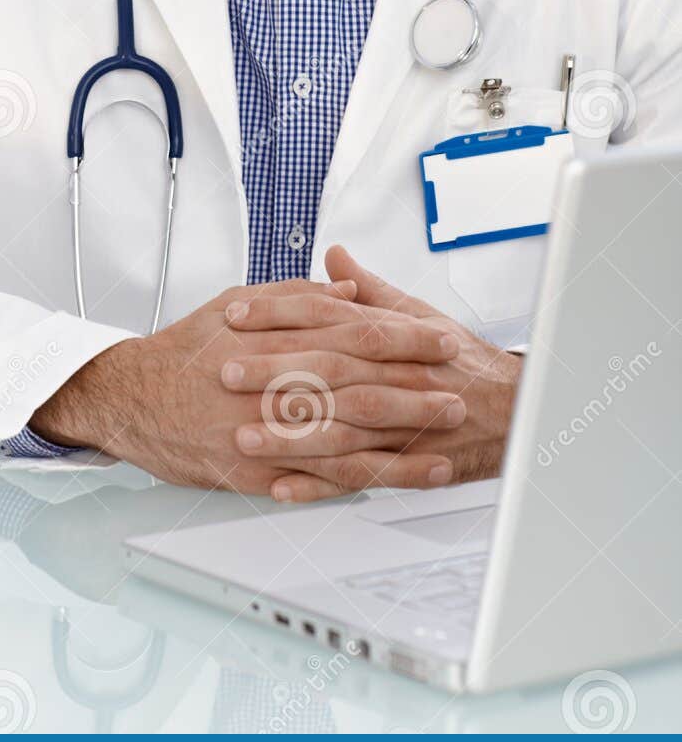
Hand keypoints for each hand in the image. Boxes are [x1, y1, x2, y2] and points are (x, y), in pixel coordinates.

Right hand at [30, 278, 460, 498]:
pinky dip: (361, 479)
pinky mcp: (256, 470)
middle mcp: (271, 381)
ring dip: (402, 439)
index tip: (442, 339)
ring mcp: (264, 429)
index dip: (404, 336)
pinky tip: (395, 479)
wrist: (131, 397)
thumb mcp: (237, 302)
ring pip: (345, 434)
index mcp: (274, 335)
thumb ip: (298, 295)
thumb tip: (350, 287)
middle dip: (416, 388)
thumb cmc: (185, 350)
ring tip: (444, 441)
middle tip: (459, 391)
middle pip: (359, 383)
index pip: (354, 331)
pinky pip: (316, 477)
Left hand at [238, 244, 518, 503]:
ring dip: (288, 435)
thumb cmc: (463, 362)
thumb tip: (335, 255)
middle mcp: (392, 377)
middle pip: (327, 372)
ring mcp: (399, 425)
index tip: (235, 314)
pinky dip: (318, 484)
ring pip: (339, 430)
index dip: (277, 313)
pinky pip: (357, 477)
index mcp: (390, 336)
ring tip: (244, 436)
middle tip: (225, 371)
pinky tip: (281, 486)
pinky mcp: (405, 464)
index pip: (326, 316)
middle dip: (273, 372)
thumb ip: (369, 289)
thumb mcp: (418, 314)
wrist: (516, 409)